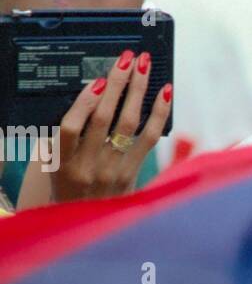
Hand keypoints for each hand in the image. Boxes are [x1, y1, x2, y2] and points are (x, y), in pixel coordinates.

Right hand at [47, 49, 169, 202]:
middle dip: (117, 84)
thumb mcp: (55, 165)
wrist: (86, 224)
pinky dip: (158, 113)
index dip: (84, 102)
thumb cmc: (70, 186)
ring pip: (129, 124)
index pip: (70, 128)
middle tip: (126, 59)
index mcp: (62, 163)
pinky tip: (164, 93)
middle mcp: (88, 168)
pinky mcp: (133, 174)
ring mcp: (113, 172)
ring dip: (138, 91)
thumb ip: (67, 137)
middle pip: (104, 119)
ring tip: (144, 66)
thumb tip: (90, 95)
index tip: (97, 81)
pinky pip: (150, 139)